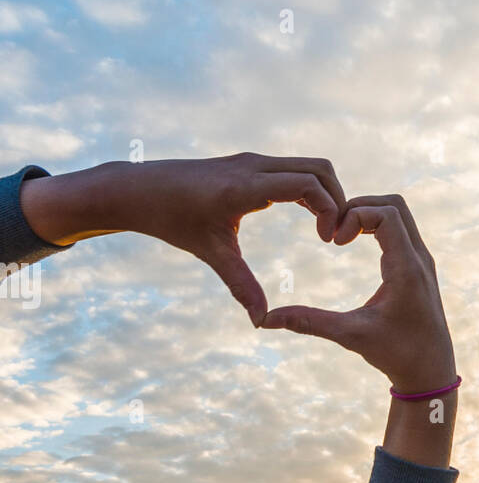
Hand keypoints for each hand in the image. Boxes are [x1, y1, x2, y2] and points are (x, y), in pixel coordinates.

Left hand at [19, 153, 346, 325]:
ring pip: (309, 165)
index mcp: (245, 186)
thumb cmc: (170, 219)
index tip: (328, 240)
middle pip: (319, 168)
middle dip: (337, 199)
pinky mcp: (250, 163)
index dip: (329, 209)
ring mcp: (253, 161)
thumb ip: (240, 284)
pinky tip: (308, 216)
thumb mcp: (209, 252)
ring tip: (326, 227)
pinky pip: (293, 168)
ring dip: (325, 192)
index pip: (307, 183)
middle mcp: (254, 166)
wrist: (137, 188)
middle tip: (336, 234)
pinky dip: (310, 188)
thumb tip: (260, 321)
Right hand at [260, 194, 454, 392]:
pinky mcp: (420, 265)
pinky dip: (378, 225)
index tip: (335, 242)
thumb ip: (309, 322)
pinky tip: (355, 242)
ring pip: (400, 213)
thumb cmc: (396, 353)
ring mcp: (422, 259)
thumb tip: (265, 320)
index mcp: (406, 268)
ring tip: (342, 235)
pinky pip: (401, 228)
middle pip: (395, 204)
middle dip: (360, 207)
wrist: (431, 370)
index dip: (355, 216)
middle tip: (334, 231)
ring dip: (369, 214)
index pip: (387, 214)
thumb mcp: (350, 336)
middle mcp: (419, 257)